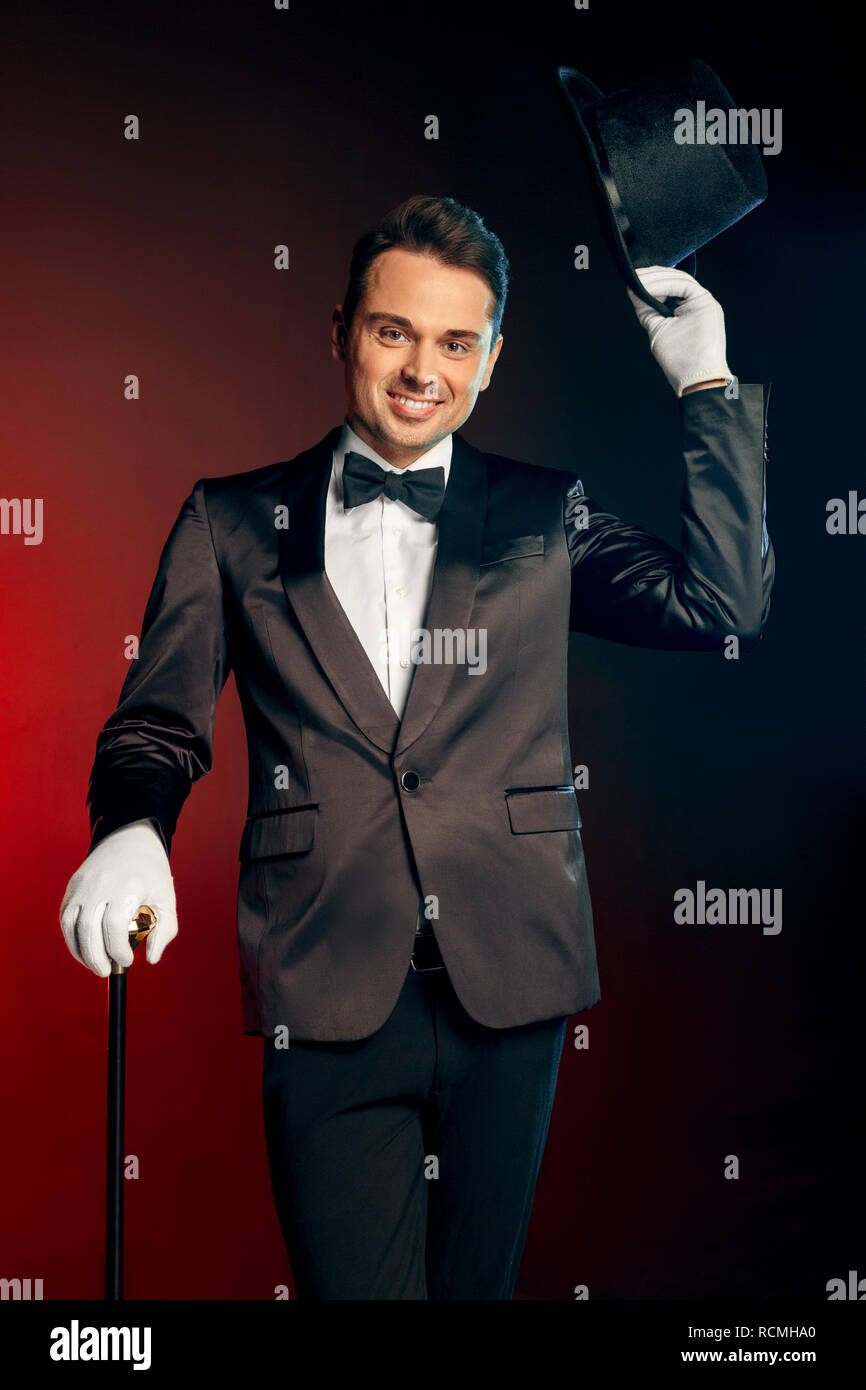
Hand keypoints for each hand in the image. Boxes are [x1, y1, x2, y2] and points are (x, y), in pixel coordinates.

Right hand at [60, 820, 177, 975]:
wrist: (130, 839)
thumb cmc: (151, 873)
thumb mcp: (167, 898)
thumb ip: (165, 930)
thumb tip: (151, 959)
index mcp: (128, 886)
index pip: (115, 925)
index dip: (118, 950)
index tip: (128, 962)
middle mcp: (101, 884)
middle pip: (89, 929)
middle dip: (96, 957)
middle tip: (107, 972)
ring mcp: (83, 885)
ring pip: (72, 925)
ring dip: (80, 951)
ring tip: (96, 965)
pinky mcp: (73, 887)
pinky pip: (66, 918)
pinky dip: (72, 938)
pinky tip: (84, 950)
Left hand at [627, 266, 731, 397]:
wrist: (695, 378)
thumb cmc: (679, 362)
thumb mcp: (657, 330)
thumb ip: (648, 311)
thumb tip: (632, 292)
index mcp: (686, 309)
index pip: (668, 288)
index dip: (651, 282)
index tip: (632, 280)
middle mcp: (695, 304)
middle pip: (673, 280)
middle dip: (651, 276)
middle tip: (633, 275)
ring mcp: (702, 302)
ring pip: (678, 280)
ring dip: (655, 279)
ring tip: (637, 281)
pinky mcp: (706, 302)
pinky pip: (683, 285)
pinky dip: (664, 284)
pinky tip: (648, 287)